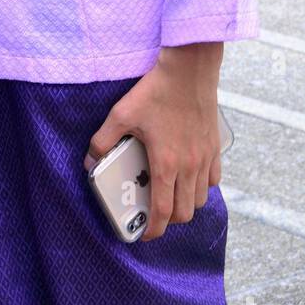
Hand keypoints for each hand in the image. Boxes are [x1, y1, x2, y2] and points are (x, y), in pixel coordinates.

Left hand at [83, 43, 223, 240]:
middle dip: (168, 220)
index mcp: (166, 163)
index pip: (163, 212)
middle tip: (153, 213)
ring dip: (185, 204)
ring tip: (169, 195)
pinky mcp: (214, 147)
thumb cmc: (156, 91)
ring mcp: (205, 158)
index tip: (145, 234)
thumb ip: (103, 140)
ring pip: (200, 198)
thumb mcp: (121, 113)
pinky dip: (202, 185)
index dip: (154, 229)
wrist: (189, 70)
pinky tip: (189, 176)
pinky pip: (213, 179)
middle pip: (184, 212)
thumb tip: (89, 160)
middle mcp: (190, 166)